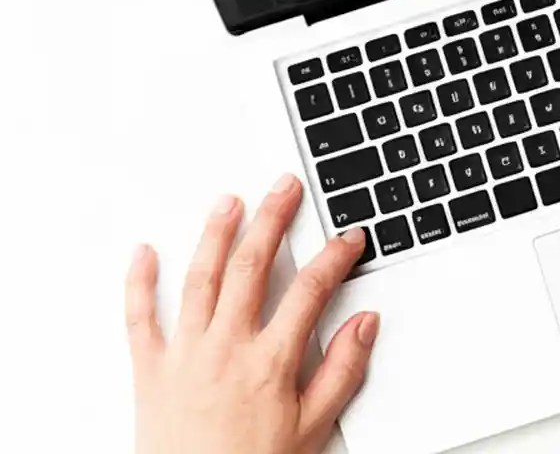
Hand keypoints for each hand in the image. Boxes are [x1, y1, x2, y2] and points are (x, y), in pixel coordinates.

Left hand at [125, 174, 378, 453]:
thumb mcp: (312, 426)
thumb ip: (342, 371)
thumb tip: (364, 326)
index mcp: (270, 362)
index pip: (310, 291)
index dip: (334, 258)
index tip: (348, 239)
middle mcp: (226, 348)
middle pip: (251, 267)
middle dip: (272, 220)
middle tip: (285, 188)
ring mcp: (185, 353)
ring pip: (200, 278)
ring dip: (216, 234)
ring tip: (230, 202)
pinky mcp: (150, 368)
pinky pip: (140, 317)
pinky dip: (139, 281)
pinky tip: (145, 252)